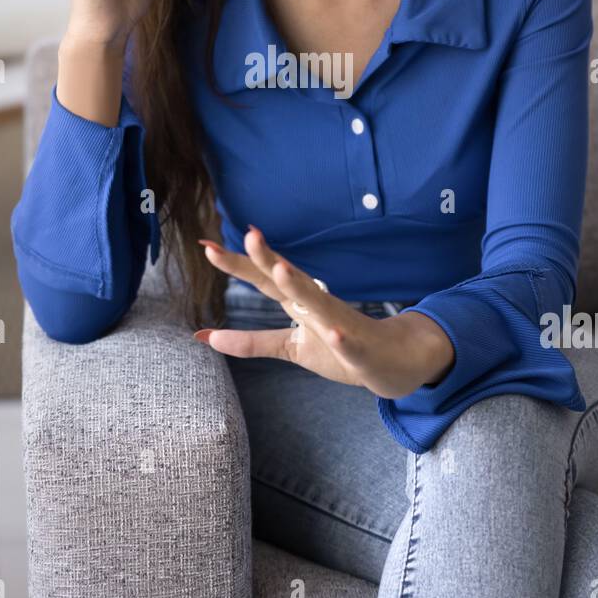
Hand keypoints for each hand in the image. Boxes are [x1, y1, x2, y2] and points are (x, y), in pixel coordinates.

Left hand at [194, 226, 454, 397]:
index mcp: (300, 303)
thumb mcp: (290, 347)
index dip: (237, 263)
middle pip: (289, 280)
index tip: (207, 247)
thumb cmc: (340, 349)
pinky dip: (341, 338)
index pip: (264, 278)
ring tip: (282, 269)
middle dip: (268, 259)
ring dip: (301, 286)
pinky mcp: (361, 350)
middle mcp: (319, 306)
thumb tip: (204, 336)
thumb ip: (251, 342)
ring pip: (320, 303)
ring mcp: (341, 325)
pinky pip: (350, 343)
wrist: (394, 363)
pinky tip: (333, 333)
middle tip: (250, 234)